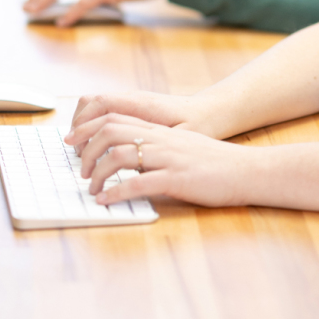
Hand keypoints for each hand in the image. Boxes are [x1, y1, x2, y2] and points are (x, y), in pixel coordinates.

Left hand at [71, 115, 256, 208]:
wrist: (247, 170)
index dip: (88, 128)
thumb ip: (157, 148)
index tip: (72, 142)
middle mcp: (161, 139)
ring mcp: (168, 157)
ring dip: (98, 173)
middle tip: (80, 169)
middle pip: (111, 131)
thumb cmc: (216, 164)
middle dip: (87, 150)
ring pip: (120, 155)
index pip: (116, 118)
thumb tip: (127, 160)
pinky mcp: (177, 178)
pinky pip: (139, 183)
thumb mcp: (182, 148)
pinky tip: (107, 201)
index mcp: (161, 131)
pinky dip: (116, 192)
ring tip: (92, 189)